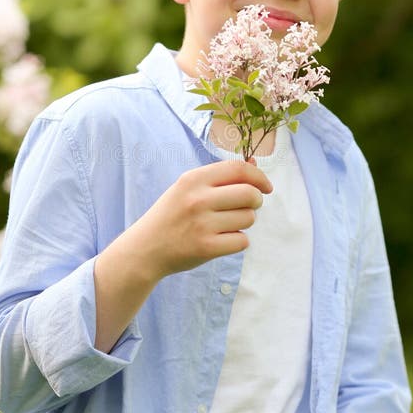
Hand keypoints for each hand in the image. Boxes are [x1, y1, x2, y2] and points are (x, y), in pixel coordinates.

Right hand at [93, 160, 271, 351]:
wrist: (146, 248)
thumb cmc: (172, 215)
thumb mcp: (187, 188)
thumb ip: (220, 177)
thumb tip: (256, 164)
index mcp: (193, 179)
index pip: (239, 169)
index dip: (259, 177)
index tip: (266, 187)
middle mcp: (198, 199)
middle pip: (250, 194)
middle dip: (256, 201)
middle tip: (248, 207)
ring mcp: (202, 224)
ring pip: (249, 218)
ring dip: (244, 222)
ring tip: (226, 225)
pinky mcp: (206, 248)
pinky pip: (242, 241)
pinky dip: (237, 241)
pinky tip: (222, 240)